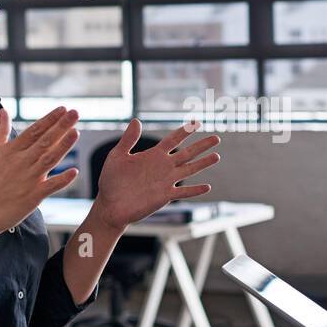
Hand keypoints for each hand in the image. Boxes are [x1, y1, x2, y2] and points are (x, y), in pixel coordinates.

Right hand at [0, 104, 79, 239]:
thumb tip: (3, 111)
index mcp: (10, 151)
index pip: (34, 131)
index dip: (49, 119)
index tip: (63, 109)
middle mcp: (20, 162)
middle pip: (45, 141)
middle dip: (61, 126)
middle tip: (76, 112)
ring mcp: (27, 179)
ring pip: (50, 159)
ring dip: (64, 145)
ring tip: (76, 132)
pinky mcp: (32, 197)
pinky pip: (50, 186)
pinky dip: (62, 179)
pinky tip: (74, 171)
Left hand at [89, 119, 220, 230]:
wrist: (110, 205)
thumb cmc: (111, 180)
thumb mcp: (117, 156)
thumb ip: (128, 140)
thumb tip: (136, 120)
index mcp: (152, 155)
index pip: (172, 140)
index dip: (184, 131)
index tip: (196, 123)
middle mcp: (163, 167)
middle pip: (187, 153)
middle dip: (201, 145)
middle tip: (216, 138)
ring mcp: (166, 181)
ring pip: (189, 170)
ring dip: (203, 163)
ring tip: (217, 156)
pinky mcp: (165, 196)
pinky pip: (183, 192)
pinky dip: (195, 190)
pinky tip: (207, 186)